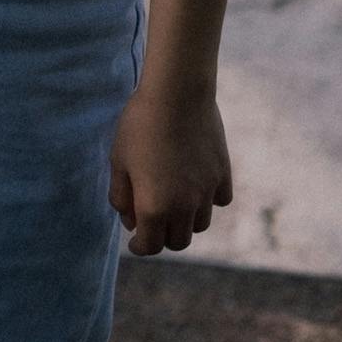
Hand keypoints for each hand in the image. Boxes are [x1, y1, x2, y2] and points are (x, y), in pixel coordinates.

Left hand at [109, 83, 232, 255]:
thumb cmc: (139, 126)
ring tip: (174, 202)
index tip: (135, 240)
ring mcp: (207, 191)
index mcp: (154, 207)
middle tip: (153, 221)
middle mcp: (184, 206)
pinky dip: (209, 200)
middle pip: (179, 242)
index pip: (150, 246)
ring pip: (200, 224)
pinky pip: (219, 200)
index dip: (140, 246)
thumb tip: (130, 220)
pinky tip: (196, 185)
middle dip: (163, 237)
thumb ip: (121, 197)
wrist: (177, 94)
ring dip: (186, 220)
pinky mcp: (223, 174)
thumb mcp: (118, 162)